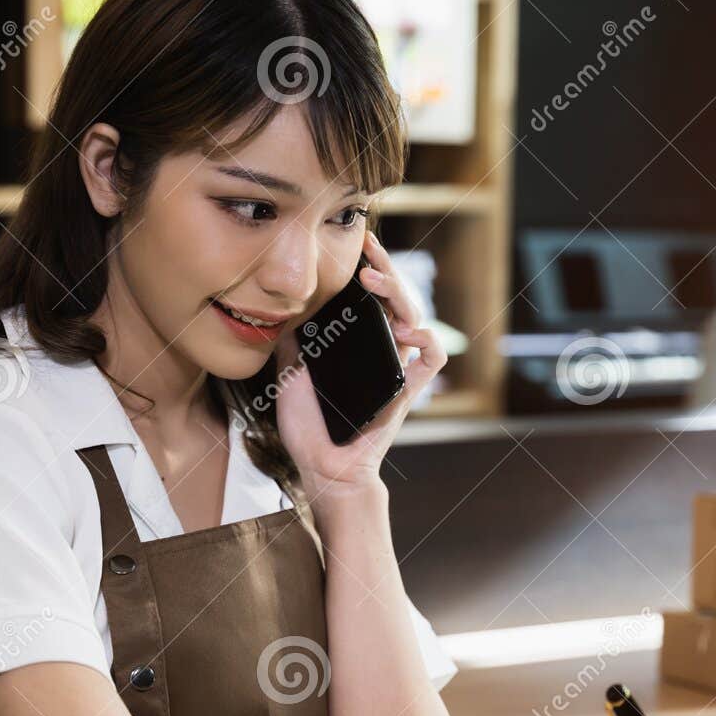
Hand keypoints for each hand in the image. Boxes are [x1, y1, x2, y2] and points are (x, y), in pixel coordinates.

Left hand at [272, 230, 447, 509]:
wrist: (323, 468)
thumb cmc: (309, 428)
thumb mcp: (289, 373)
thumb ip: (293, 342)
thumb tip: (283, 307)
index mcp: (358, 344)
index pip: (371, 298)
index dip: (369, 269)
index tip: (356, 247)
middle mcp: (382, 350)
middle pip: (396, 298)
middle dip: (385, 268)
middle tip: (368, 249)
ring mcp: (398, 368)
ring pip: (416, 317)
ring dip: (400, 293)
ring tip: (374, 279)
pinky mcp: (408, 390)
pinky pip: (431, 358)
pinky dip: (427, 338)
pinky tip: (408, 329)